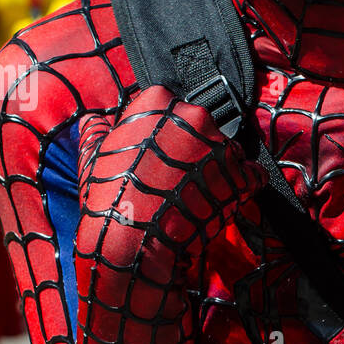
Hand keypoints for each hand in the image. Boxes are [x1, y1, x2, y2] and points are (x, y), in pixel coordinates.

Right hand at [76, 86, 266, 288]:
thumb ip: (96, 131)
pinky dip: (242, 187)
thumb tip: (92, 120)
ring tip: (195, 194)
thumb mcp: (93, 158)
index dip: (165, 132)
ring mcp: (221, 145)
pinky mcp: (241, 175)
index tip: (158, 151)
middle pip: (202, 127)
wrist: (133, 241)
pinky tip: (222, 202)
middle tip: (177, 177)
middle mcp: (194, 116)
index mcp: (158, 102)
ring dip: (216, 169)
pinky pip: (252, 175)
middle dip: (194, 149)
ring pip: (226, 151)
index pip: (169, 106)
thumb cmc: (110, 199)